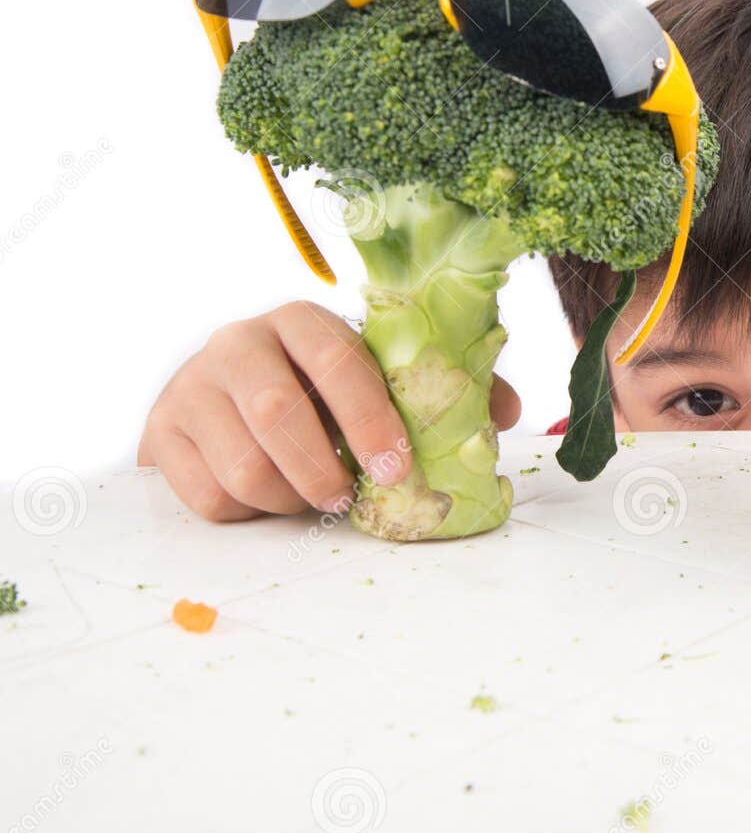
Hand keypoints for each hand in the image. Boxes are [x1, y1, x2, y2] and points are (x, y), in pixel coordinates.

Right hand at [138, 301, 521, 521]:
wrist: (221, 400)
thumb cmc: (318, 390)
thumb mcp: (373, 377)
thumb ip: (439, 389)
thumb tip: (507, 412)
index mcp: (300, 320)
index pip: (337, 360)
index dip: (371, 417)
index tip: (398, 465)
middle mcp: (238, 343)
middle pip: (278, 413)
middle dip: (324, 469)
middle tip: (349, 499)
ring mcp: (191, 387)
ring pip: (243, 465)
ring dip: (288, 498)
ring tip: (312, 496)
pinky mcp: (160, 434)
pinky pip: (208, 495)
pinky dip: (249, 512)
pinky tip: (268, 496)